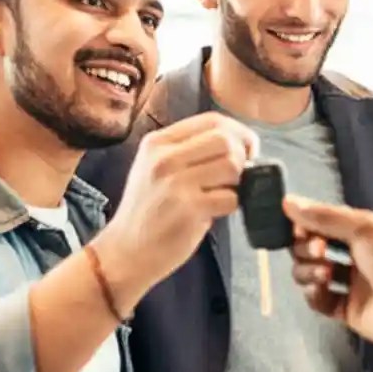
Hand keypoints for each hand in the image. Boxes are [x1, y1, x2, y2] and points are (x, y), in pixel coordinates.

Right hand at [93, 112, 257, 308]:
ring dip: (238, 182)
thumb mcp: (155, 168)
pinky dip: (232, 205)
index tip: (247, 148)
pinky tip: (216, 211)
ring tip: (223, 193)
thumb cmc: (148, 211)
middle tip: (239, 175)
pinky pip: (230, 198)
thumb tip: (238, 143)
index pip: (212, 120)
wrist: (126, 251)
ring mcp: (175, 183)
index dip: (239, 132)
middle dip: (243, 156)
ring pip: (232, 166)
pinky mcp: (188, 209)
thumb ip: (188, 150)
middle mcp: (164, 158)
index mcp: (157, 142)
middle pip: (226, 140)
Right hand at [283, 195, 372, 353]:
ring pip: (310, 274)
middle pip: (311, 248)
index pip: (322, 224)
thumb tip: (288, 201)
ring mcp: (350, 284)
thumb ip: (324, 216)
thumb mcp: (362, 229)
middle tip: (319, 251)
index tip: (299, 227)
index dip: (306, 225)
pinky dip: (314, 294)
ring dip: (308, 271)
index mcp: (362, 232)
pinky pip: (318, 300)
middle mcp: (354, 256)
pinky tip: (321, 290)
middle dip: (306, 248)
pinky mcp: (346, 310)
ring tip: (325, 274)